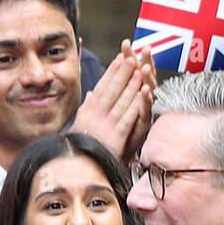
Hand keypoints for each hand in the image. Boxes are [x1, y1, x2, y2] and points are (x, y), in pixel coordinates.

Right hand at [74, 41, 151, 158]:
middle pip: (112, 90)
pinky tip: (143, 94)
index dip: (112, 71)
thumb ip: (88, 107)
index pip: (102, 86)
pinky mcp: (116, 136)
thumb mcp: (81, 124)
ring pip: (121, 100)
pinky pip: (128, 117)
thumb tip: (91, 94)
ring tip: (140, 70)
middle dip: (123, 72)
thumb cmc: (81, 146)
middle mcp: (95, 115)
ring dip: (132, 84)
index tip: (119, 57)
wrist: (80, 167)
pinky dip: (136, 105)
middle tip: (132, 57)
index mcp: (87, 110)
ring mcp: (106, 125)